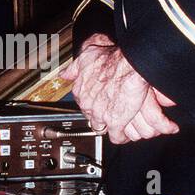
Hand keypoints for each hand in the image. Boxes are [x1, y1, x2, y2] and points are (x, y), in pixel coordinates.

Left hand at [62, 37, 178, 142]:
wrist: (129, 65)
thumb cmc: (111, 60)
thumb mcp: (86, 58)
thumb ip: (74, 69)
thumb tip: (65, 74)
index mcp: (81, 91)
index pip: (83, 104)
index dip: (92, 105)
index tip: (97, 104)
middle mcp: (88, 104)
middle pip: (91, 118)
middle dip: (100, 117)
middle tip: (110, 113)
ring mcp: (101, 115)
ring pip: (102, 128)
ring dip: (109, 126)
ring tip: (118, 123)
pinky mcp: (115, 122)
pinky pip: (116, 137)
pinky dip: (121, 136)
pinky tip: (125, 132)